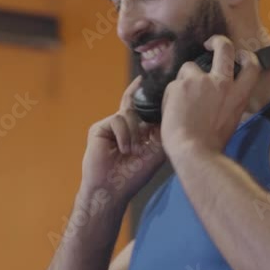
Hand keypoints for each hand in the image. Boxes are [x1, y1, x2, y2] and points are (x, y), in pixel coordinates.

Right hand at [82, 76, 166, 201]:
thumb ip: (162, 127)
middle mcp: (127, 125)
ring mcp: (113, 125)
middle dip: (144, 104)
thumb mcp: (157, 149)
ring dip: (135, 134)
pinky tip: (123, 149)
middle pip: (137, 104)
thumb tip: (170, 106)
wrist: (112, 189)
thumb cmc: (135, 174)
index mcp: (141, 130)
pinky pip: (118, 119)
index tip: (161, 80)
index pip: (148, 107)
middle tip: (148, 122)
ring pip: (129, 112)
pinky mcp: (99, 127)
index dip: (153, 95)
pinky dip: (124, 135)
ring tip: (133, 152)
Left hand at [160, 35, 260, 159]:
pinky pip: (173, 84)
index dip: (247, 56)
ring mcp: (200, 81)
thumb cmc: (210, 145)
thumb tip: (219, 97)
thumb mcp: (229, 121)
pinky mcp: (180, 84)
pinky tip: (172, 111)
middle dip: (218, 41)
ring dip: (184, 80)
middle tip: (210, 43)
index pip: (252, 66)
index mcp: (238, 96)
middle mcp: (222, 83)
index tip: (239, 54)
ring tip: (180, 101)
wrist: (193, 151)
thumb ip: (227, 103)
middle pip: (224, 48)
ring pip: (189, 67)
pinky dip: (171, 95)